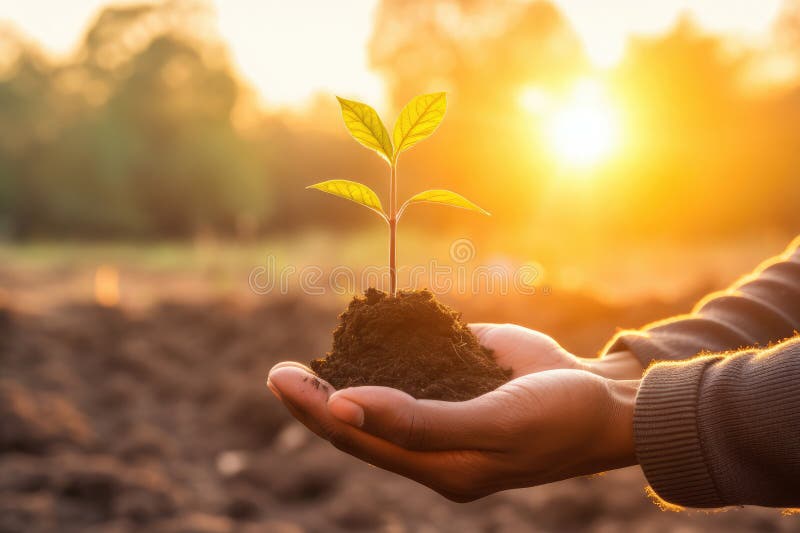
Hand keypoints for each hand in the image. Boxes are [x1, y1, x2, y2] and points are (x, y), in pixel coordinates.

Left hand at [267, 323, 640, 501]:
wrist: (609, 402)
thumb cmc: (559, 417)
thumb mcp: (494, 423)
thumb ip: (419, 421)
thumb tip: (343, 407)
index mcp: (440, 465)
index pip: (361, 440)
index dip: (316, 411)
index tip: (281, 378)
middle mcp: (433, 444)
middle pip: (359, 426)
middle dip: (314, 400)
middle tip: (276, 372)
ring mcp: (444, 414)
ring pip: (379, 400)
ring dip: (340, 380)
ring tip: (300, 365)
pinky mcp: (458, 385)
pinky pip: (413, 373)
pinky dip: (382, 356)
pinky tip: (360, 340)